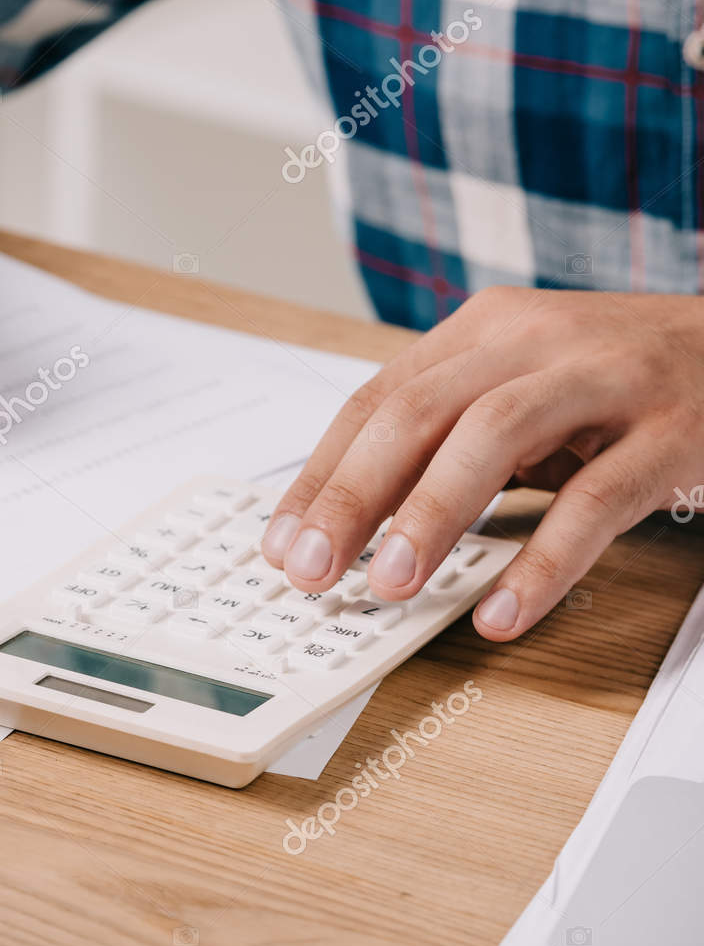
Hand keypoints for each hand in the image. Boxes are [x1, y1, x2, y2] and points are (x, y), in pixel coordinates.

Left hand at [259, 286, 703, 639]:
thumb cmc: (616, 381)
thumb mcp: (518, 388)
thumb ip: (443, 437)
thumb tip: (348, 518)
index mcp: (481, 332)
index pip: (376, 402)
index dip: (320, 475)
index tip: (281, 541)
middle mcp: (532, 342)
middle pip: (417, 414)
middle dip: (352, 498)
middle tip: (311, 570)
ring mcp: (605, 380)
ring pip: (494, 438)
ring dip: (430, 516)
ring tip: (388, 585)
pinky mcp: (671, 432)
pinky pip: (597, 502)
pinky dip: (543, 562)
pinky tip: (503, 613)